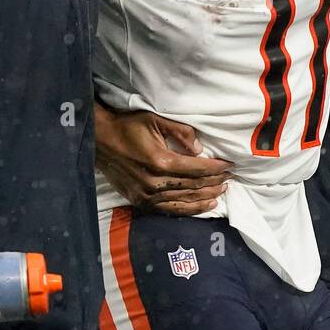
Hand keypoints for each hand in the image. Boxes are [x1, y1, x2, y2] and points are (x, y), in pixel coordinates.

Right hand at [95, 102, 231, 215]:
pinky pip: (170, 209)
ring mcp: (147, 195)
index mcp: (161, 161)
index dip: (216, 168)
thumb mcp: (155, 120)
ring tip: (221, 192)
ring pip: (185, 201)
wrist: (100, 141)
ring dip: (206, 197)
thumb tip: (200, 149)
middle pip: (194, 186)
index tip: (229, 165)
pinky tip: (203, 207)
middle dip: (214, 182)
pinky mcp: (141, 201)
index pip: (197, 168)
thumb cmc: (128, 127)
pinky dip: (189, 209)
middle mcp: (155, 182)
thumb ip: (181, 132)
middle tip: (229, 179)